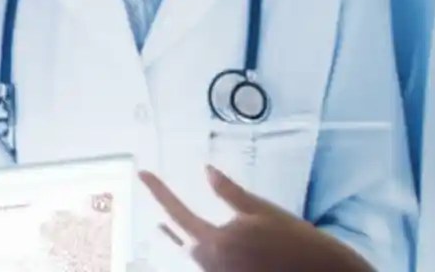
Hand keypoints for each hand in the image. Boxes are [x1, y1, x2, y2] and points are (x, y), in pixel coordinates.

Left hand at [141, 166, 373, 271]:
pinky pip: (207, 264)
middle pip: (181, 238)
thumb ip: (229, 192)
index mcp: (214, 242)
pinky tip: (198, 246)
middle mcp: (210, 264)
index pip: (176, 211)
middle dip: (168, 219)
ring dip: (179, 237)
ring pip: (191, 254)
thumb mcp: (261, 209)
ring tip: (164, 226)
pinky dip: (198, 251)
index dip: (158, 191)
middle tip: (155, 195)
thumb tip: (206, 171)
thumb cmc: (293, 240)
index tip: (141, 173)